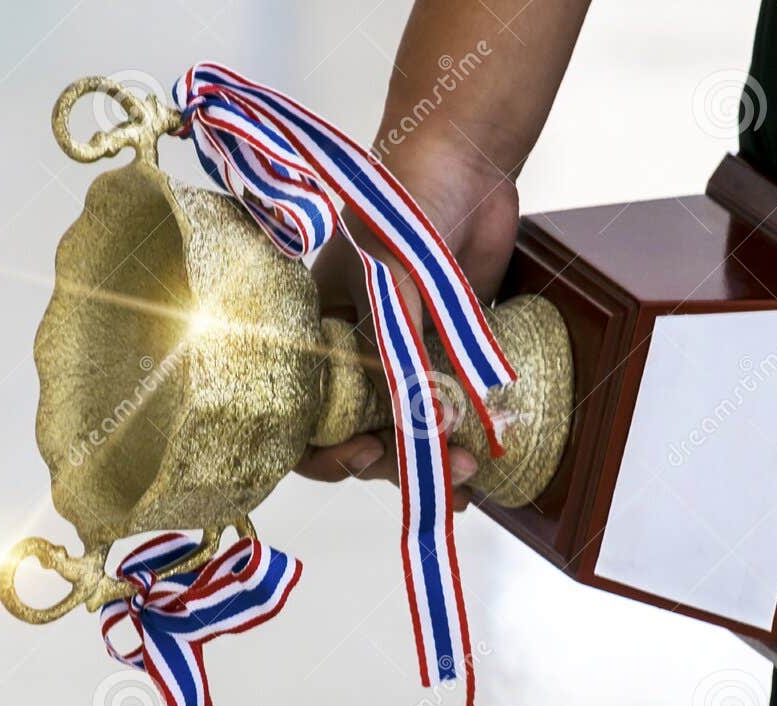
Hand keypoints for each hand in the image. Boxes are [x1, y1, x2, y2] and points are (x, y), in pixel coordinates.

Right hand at [296, 131, 518, 512]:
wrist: (465, 158)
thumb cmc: (402, 197)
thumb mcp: (387, 274)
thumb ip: (396, 345)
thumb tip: (414, 419)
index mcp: (312, 336)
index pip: (300, 417)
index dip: (325, 451)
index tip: (366, 452)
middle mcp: (350, 355)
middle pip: (353, 437)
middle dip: (389, 464)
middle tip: (431, 472)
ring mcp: (397, 357)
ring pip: (401, 433)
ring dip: (429, 461)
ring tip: (465, 475)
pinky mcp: (443, 353)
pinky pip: (443, 412)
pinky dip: (457, 442)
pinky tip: (475, 468)